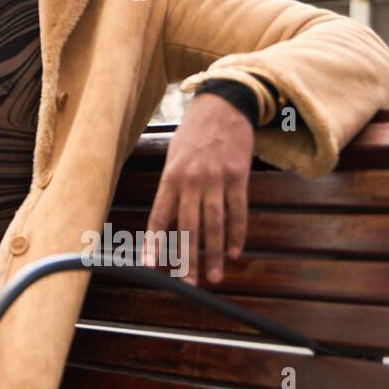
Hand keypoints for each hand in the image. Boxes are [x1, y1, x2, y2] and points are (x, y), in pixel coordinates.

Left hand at [143, 93, 253, 285]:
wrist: (222, 105)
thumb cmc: (194, 134)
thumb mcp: (174, 157)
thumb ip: (172, 189)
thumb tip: (168, 223)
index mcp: (170, 177)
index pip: (159, 216)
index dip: (154, 243)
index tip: (151, 265)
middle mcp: (191, 180)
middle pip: (188, 227)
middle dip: (188, 258)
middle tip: (189, 282)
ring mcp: (216, 179)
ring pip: (214, 224)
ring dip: (215, 254)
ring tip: (215, 276)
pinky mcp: (238, 176)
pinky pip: (238, 211)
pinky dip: (237, 234)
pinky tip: (235, 251)